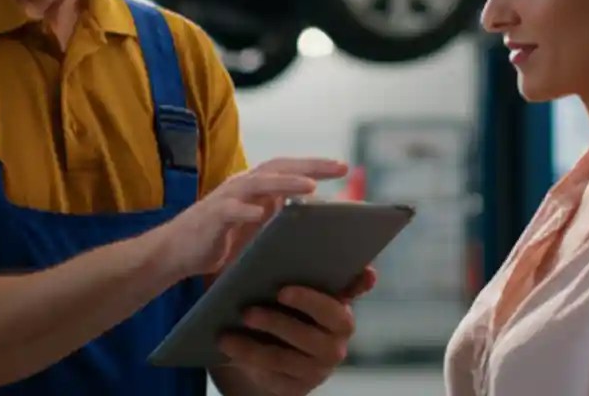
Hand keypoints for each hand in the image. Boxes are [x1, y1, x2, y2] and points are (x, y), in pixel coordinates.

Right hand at [155, 157, 349, 279]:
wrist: (174, 253)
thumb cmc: (219, 242)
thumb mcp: (255, 230)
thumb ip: (278, 221)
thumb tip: (315, 224)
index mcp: (255, 187)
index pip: (288, 168)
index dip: (314, 165)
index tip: (343, 167)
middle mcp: (243, 185)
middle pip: (280, 167)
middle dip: (310, 165)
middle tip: (340, 167)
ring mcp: (227, 199)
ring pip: (259, 183)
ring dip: (285, 182)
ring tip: (310, 186)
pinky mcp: (212, 217)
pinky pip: (231, 210)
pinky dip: (246, 211)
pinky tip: (262, 214)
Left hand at [217, 268, 377, 395]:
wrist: (260, 358)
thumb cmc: (274, 309)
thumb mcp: (280, 283)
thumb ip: (287, 257)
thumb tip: (276, 210)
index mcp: (340, 303)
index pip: (357, 287)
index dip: (360, 280)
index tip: (361, 270)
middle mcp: (338, 336)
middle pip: (332, 317)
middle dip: (306, 301)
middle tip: (279, 290)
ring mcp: (320, 364)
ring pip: (300, 345)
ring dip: (272, 327)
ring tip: (244, 314)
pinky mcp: (299, 384)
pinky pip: (274, 368)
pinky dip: (248, 352)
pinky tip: (226, 341)